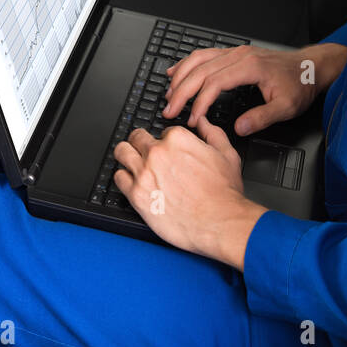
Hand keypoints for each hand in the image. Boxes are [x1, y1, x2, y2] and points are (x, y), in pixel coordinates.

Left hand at [112, 117, 266, 268]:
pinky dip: (123, 177)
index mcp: (178, 139)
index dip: (166, 141)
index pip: (163, 131)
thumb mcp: (227, 155)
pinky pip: (118, 177)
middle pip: (137, 137)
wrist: (218, 222)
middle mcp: (158, 152)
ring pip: (121, 152)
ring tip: (131, 161)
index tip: (169, 150)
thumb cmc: (224, 194)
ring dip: (126, 154)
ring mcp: (144, 173)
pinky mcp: (136, 194)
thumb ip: (213, 133)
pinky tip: (131, 181)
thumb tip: (203, 123)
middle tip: (144, 151)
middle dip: (141, 143)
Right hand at [162, 42, 346, 134]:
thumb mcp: (286, 107)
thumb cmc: (299, 84)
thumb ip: (261, 118)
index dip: (200, 102)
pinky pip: (204, 55)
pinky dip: (187, 63)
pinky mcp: (234, 54)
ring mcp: (235, 52)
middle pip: (200, 70)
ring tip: (168, 94)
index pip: (214, 83)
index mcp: (250, 67)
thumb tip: (237, 128)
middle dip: (181, 91)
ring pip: (198, 59)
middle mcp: (239, 55)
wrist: (309, 67)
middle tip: (169, 109)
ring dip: (180, 76)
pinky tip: (176, 71)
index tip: (192, 119)